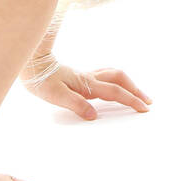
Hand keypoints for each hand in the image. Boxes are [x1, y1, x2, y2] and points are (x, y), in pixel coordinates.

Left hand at [23, 59, 151, 120]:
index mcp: (87, 85)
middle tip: (147, 101)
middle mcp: (90, 78)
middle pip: (120, 79)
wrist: (32, 65)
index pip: (115, 92)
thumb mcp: (55, 96)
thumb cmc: (41, 81)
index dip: (131, 100)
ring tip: (136, 93)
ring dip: (128, 83)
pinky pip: (105, 75)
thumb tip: (93, 116)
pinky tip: (114, 86)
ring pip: (114, 75)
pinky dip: (116, 80)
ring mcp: (86, 75)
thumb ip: (76, 104)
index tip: (144, 108)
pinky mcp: (81, 75)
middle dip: (135, 90)